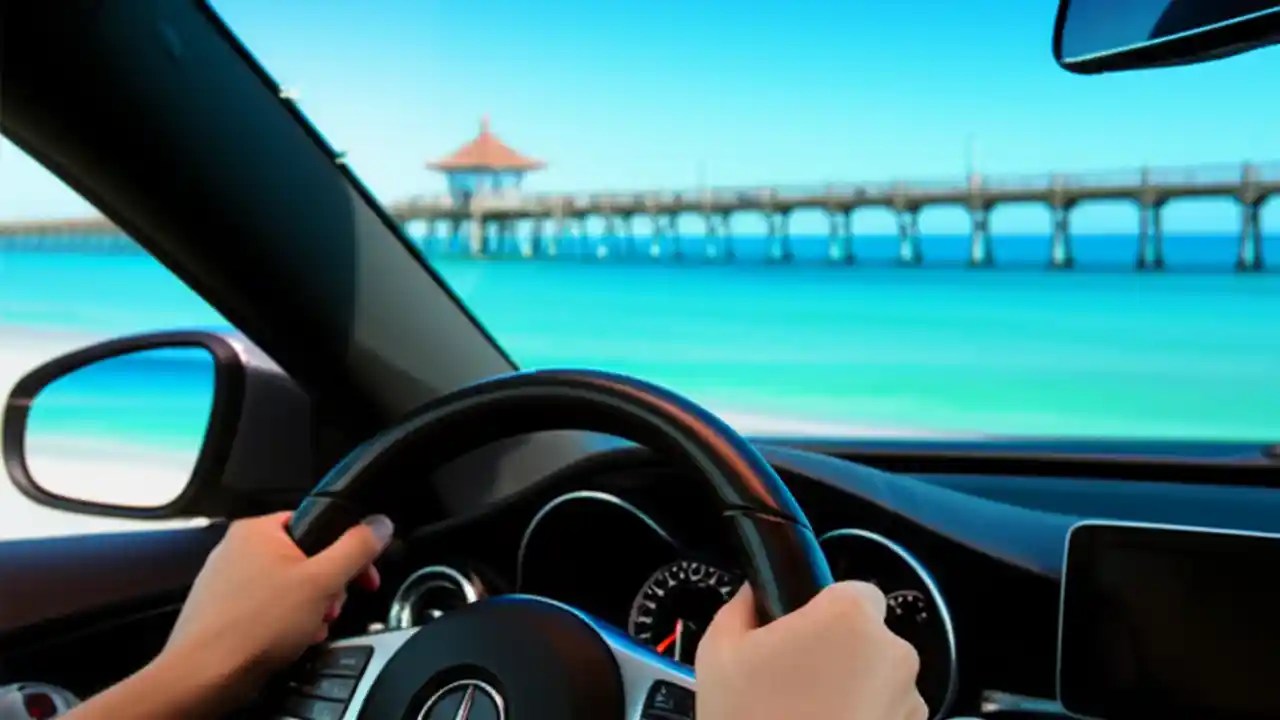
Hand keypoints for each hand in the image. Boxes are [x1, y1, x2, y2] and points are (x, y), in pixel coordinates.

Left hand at [161, 512, 392, 702]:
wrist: (205, 676)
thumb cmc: (252, 628)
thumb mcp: (323, 581)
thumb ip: (356, 548)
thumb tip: (378, 524)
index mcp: (259, 530)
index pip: (319, 524)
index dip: (349, 551)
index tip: (363, 575)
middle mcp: (238, 549)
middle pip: (306, 558)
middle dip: (328, 589)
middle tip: (329, 608)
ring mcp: (227, 580)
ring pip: (289, 587)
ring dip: (310, 609)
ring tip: (307, 628)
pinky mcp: (223, 609)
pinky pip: (268, 608)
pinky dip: (285, 623)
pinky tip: (289, 640)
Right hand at [696, 581, 926, 719]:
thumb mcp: (718, 653)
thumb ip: (742, 606)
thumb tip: (755, 594)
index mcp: (849, 618)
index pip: (854, 590)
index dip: (825, 609)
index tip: (800, 633)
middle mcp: (892, 654)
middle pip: (867, 636)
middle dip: (837, 652)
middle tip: (795, 679)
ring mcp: (908, 701)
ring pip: (878, 677)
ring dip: (852, 688)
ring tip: (807, 713)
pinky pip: (886, 713)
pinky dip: (863, 719)